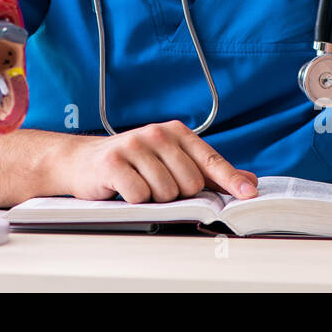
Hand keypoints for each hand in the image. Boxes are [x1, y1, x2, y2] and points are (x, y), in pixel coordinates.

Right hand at [58, 120, 259, 203]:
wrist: (83, 160)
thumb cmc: (132, 162)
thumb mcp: (171, 161)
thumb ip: (208, 171)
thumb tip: (247, 180)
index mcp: (176, 132)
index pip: (210, 159)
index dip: (230, 180)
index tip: (248, 194)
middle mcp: (157, 134)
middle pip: (189, 183)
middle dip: (177, 193)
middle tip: (158, 185)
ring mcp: (134, 145)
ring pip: (166, 192)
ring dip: (154, 198)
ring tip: (140, 185)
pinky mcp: (114, 162)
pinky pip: (140, 195)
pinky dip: (135, 200)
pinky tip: (124, 188)